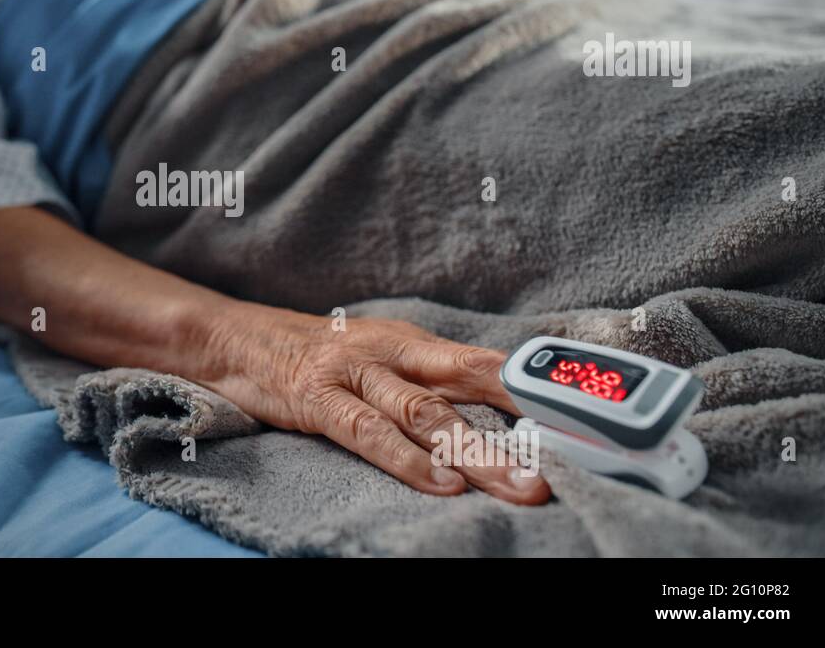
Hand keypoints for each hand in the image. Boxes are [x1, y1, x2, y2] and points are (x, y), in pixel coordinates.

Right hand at [201, 305, 550, 504]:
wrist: (239, 338)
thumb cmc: (321, 355)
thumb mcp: (382, 358)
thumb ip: (432, 383)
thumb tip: (499, 412)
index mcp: (416, 345)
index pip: (488, 364)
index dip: (536, 390)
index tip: (586, 420)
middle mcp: (394, 354)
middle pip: (467, 388)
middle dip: (518, 429)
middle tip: (558, 469)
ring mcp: (356, 375)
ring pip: (426, 413)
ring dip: (475, 452)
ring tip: (516, 485)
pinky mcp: (319, 399)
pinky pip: (368, 432)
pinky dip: (407, 460)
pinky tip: (440, 483)